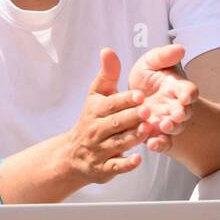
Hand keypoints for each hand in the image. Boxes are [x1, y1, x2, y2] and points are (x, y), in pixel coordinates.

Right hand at [55, 48, 146, 186]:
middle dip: (131, 117)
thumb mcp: (96, 96)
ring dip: (132, 138)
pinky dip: (126, 164)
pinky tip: (137, 159)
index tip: (139, 94)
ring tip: (147, 131)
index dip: (125, 99)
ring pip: (117, 144)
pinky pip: (115, 167)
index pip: (110, 104)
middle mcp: (96, 130)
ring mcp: (100, 150)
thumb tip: (108, 50)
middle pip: (115, 123)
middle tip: (147, 111)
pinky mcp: (104, 169)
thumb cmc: (91, 120)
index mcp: (95, 111)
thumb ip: (107, 75)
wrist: (72, 155)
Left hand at [128, 44, 198, 153]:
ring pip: (174, 128)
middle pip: (185, 111)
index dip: (189, 93)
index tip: (186, 96)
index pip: (189, 90)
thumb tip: (180, 48)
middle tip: (177, 115)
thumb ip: (163, 56)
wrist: (134, 96)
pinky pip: (162, 142)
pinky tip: (152, 144)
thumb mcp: (152, 62)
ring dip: (171, 128)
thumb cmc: (148, 76)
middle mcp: (175, 106)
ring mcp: (166, 122)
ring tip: (164, 126)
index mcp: (177, 88)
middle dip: (182, 113)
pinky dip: (159, 144)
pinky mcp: (156, 135)